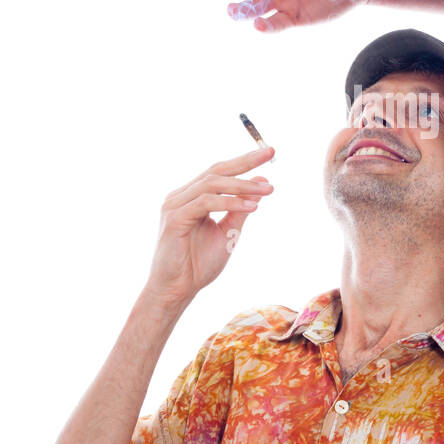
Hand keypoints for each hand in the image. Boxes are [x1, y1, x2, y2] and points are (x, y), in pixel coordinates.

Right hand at [144, 149, 274, 308]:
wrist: (177, 290)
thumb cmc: (198, 264)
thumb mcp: (227, 233)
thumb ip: (240, 208)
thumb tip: (260, 182)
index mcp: (191, 197)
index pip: (219, 172)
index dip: (244, 161)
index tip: (269, 152)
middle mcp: (180, 197)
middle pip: (215, 171)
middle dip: (245, 162)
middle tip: (270, 153)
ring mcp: (174, 206)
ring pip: (211, 185)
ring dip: (242, 186)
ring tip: (267, 189)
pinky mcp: (174, 219)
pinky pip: (206, 203)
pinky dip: (230, 203)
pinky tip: (251, 206)